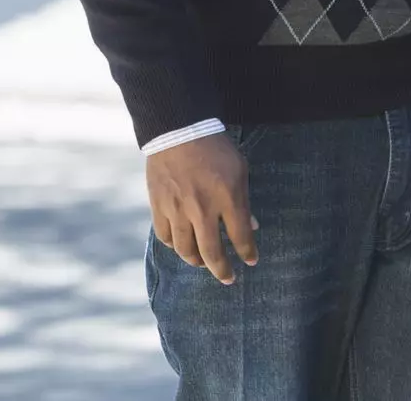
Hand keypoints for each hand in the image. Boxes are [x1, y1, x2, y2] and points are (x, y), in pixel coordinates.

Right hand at [146, 133, 257, 285]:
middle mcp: (202, 209)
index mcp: (227, 197)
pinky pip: (165, 237)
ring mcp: (178, 210)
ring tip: (204, 264)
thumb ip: (244, 200)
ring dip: (197, 261)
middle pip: (212, 252)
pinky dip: (174, 245)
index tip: (251, 261)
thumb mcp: (240, 169)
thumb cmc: (215, 148)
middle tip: (229, 279)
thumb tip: (250, 226)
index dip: (247, 253)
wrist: (178, 131)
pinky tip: (182, 245)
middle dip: (223, 271)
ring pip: (186, 250)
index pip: (240, 237)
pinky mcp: (159, 207)